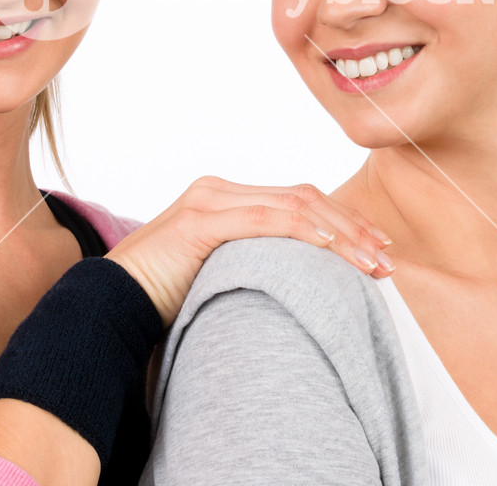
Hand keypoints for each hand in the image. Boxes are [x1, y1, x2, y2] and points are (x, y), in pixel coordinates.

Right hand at [107, 176, 392, 324]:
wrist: (108, 305)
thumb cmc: (163, 297)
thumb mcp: (219, 273)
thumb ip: (253, 263)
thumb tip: (300, 281)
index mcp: (227, 198)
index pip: (298, 200)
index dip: (342, 221)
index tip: (376, 249)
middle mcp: (221, 190)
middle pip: (303, 196)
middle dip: (351, 226)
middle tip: (388, 258)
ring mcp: (210, 200)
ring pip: (292, 205)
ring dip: (339, 233)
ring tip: (372, 262)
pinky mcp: (200, 220)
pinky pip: (263, 219)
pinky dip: (301, 231)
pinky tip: (330, 248)